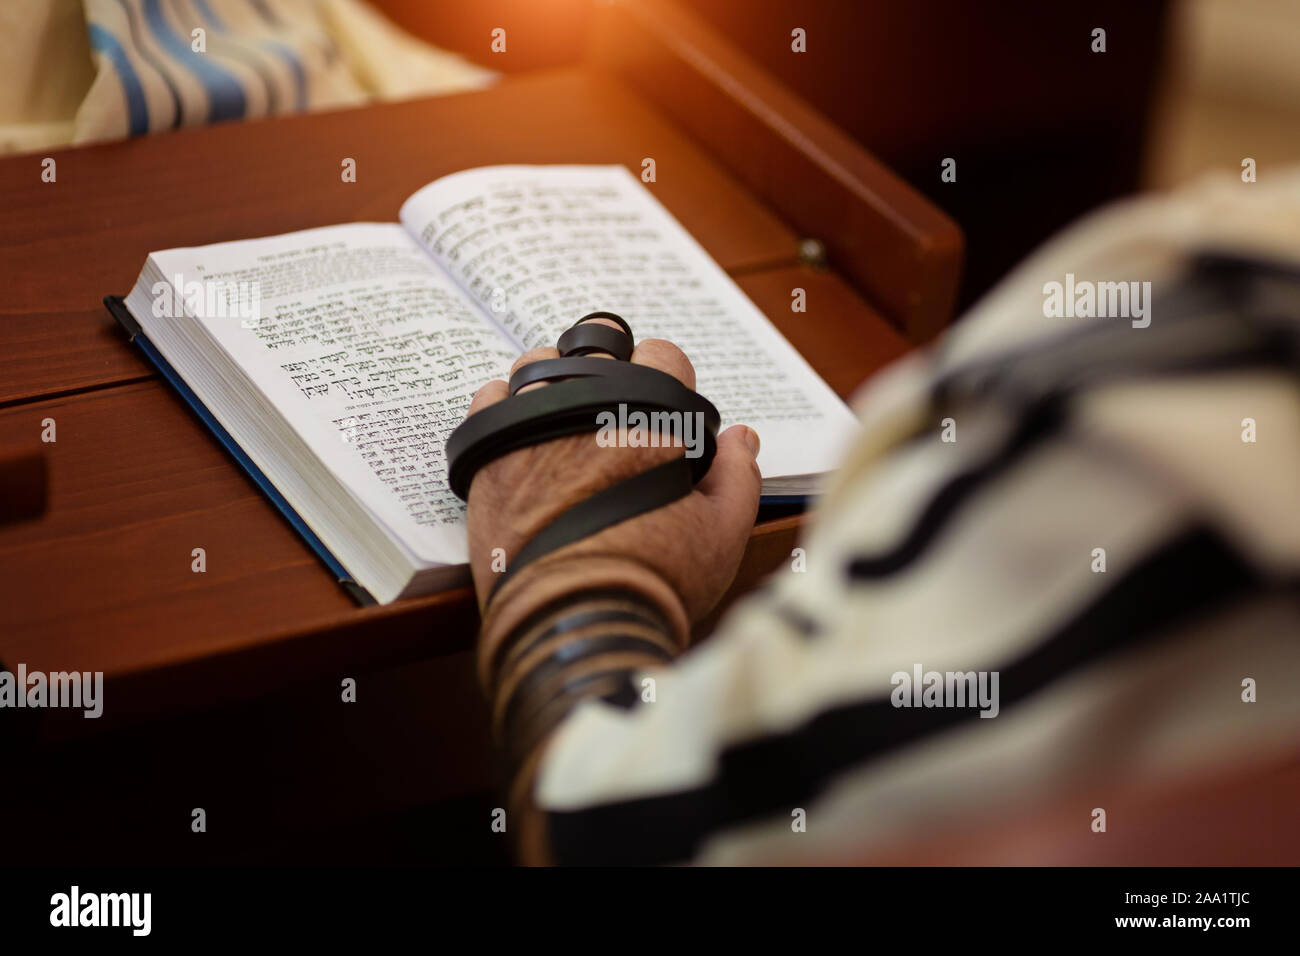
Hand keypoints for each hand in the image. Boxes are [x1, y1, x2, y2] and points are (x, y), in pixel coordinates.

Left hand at [463, 322, 762, 625]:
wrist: (574, 624)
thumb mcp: (723, 534)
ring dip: (556, 386)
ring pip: (540, 368)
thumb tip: (741, 437)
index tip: (661, 415)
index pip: (663, 355)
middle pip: (597, 352)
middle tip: (614, 421)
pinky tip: (523, 438)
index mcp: (650, 416)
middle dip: (610, 376)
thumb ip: (740, 475)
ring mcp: (530, 427)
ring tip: (565, 428)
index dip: (668, 381)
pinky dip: (505, 407)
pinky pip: (489, 399)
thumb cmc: (654, 581)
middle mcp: (587, 409)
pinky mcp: (488, 456)